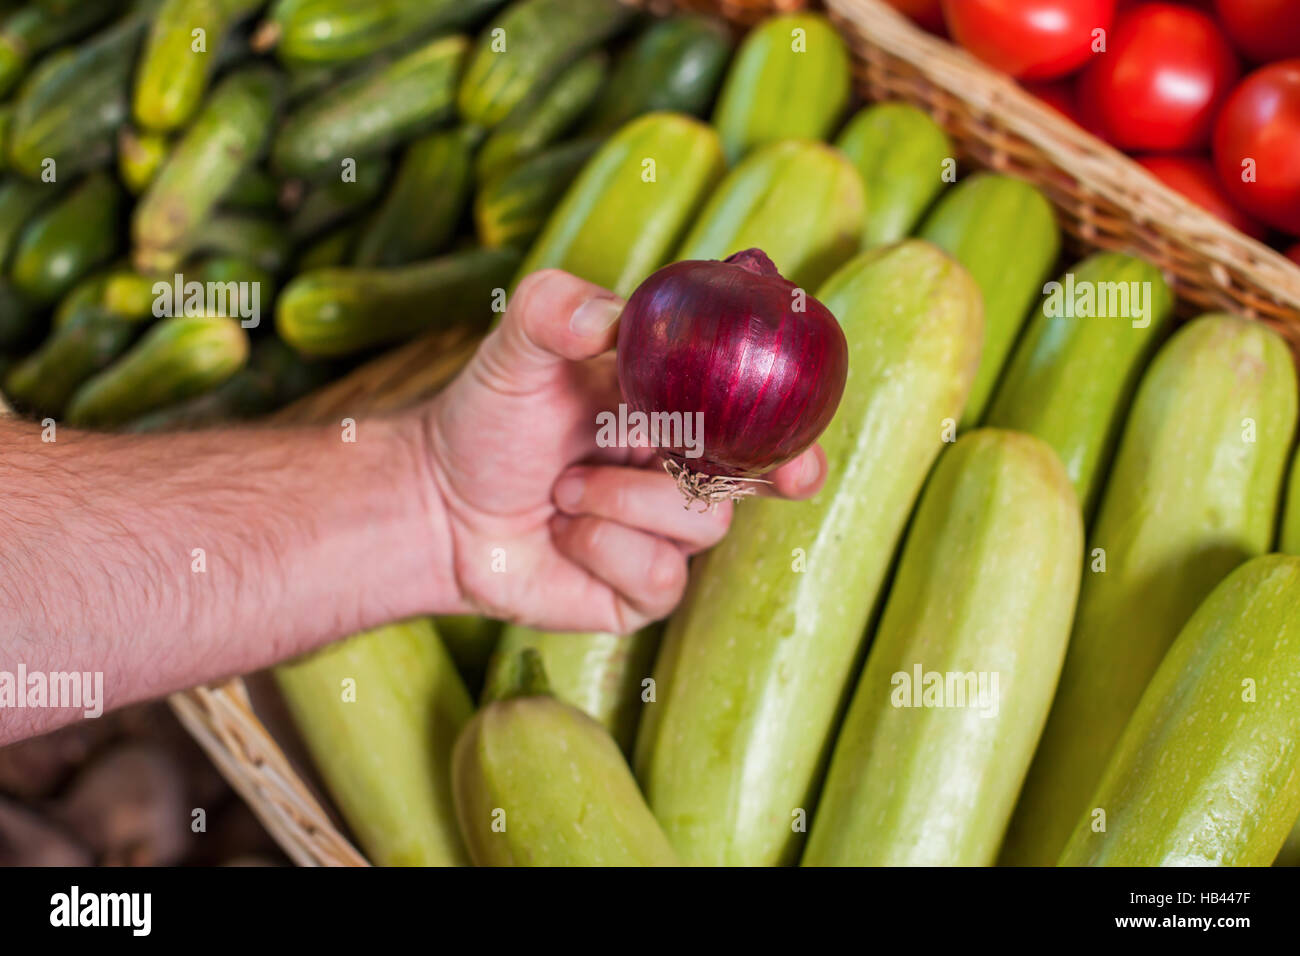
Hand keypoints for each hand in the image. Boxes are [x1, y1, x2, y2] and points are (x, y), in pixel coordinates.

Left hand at [421, 269, 827, 633]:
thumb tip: (606, 316)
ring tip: (565, 487)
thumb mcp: (513, 351)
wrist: (435, 505)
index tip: (807, 435)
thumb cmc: (484, 421)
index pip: (755, 414)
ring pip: (702, 523)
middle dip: (760, 474)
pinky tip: (564, 534)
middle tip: (751, 469)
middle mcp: (680, 472)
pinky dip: (606, 548)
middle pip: (752, 475)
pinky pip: (660, 575)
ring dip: (626, 498)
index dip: (792, 426)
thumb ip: (552, 310)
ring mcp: (663, 534)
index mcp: (674, 409)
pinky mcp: (640, 591)